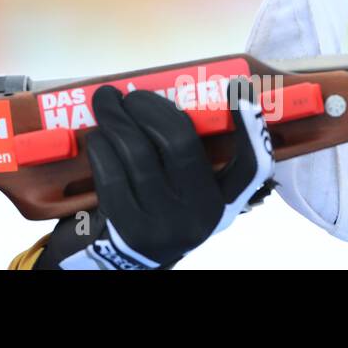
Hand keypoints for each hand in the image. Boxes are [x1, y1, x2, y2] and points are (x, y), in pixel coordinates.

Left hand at [36, 77, 274, 268]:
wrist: (123, 260)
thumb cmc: (153, 207)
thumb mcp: (182, 191)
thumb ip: (182, 155)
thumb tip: (163, 96)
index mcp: (221, 201)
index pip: (249, 166)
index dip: (250, 126)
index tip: (237, 87)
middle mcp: (200, 214)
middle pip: (179, 140)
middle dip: (148, 106)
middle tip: (127, 95)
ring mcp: (165, 222)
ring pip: (137, 151)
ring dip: (115, 118)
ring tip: (105, 104)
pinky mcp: (129, 226)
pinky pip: (111, 171)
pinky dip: (101, 146)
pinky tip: (97, 138)